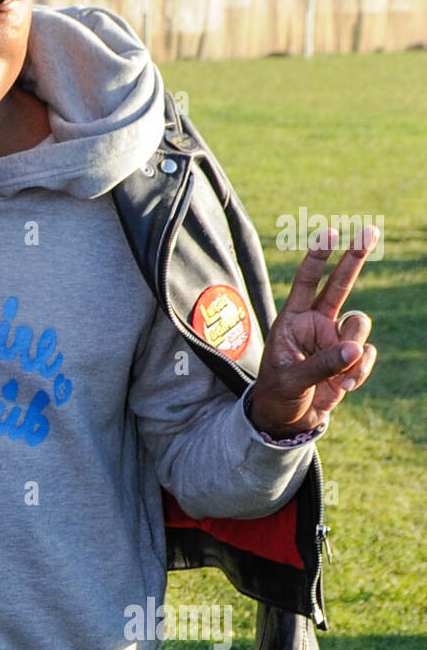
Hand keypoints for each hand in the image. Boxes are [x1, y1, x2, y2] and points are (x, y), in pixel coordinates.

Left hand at [249, 225, 378, 438]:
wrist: (288, 421)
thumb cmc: (278, 394)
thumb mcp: (291, 379)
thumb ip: (321, 363)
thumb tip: (355, 348)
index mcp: (292, 320)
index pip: (305, 283)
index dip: (316, 258)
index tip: (328, 233)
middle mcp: (316, 324)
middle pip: (339, 284)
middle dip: (354, 257)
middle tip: (369, 228)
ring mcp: (335, 339)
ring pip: (359, 325)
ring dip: (353, 350)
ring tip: (340, 377)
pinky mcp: (350, 358)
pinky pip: (366, 354)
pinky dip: (360, 370)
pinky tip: (344, 388)